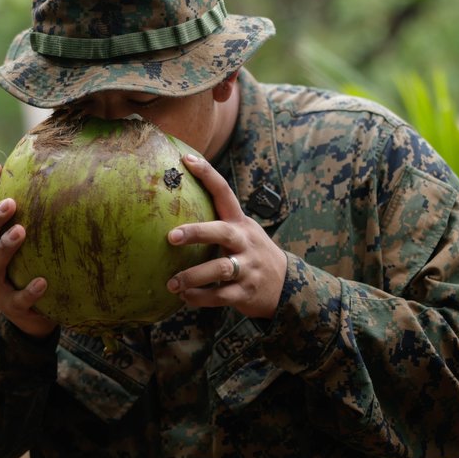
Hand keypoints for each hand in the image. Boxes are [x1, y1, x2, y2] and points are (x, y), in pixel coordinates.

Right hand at [0, 163, 56, 338]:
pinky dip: (30, 290)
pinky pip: (19, 300)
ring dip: (5, 247)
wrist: (30, 321)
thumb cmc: (30, 272)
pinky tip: (43, 281)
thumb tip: (56, 182)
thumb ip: (35, 222)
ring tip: (21, 231)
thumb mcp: (29, 247)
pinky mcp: (13, 309)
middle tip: (12, 202)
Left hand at [165, 153, 286, 318]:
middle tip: (172, 236)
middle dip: (196, 232)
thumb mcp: (243, 233)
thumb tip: (178, 206)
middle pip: (221, 232)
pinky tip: (185, 297)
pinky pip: (219, 296)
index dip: (207, 174)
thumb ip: (219, 222)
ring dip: (192, 277)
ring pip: (219, 269)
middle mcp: (245, 242)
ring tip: (172, 283)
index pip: (224, 193)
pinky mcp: (245, 292)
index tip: (185, 160)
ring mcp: (247, 268)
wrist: (287, 285)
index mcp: (241, 224)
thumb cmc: (252, 254)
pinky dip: (199, 298)